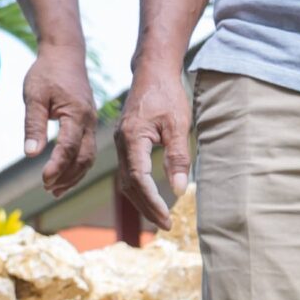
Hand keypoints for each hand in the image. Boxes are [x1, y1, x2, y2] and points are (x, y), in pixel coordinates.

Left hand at [24, 41, 97, 198]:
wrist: (65, 55)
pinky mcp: (88, 125)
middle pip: (83, 159)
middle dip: (67, 176)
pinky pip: (87, 151)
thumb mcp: (34, 97)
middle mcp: (89, 123)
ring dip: (73, 176)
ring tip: (55, 189)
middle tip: (48, 188)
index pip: (69, 148)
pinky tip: (64, 174)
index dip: (57, 167)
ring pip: (88, 158)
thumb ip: (33, 125)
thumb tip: (30, 153)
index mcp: (77, 115)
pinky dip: (77, 166)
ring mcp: (91, 124)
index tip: (43, 180)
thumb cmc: (47, 73)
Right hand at [115, 62, 192, 230]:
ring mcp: (121, 143)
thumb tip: (178, 189)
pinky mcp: (126, 143)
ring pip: (127, 180)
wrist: (152, 73)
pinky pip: (128, 171)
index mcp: (132, 138)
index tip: (167, 218)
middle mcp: (121, 143)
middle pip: (130, 185)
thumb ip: (178, 157)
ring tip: (160, 218)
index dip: (152, 201)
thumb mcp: (178, 126)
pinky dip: (138, 188)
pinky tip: (151, 198)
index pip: (139, 179)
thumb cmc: (167, 95)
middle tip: (166, 225)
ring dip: (142, 201)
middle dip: (147, 207)